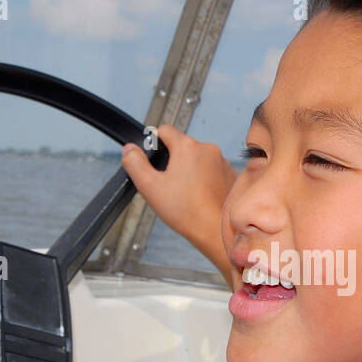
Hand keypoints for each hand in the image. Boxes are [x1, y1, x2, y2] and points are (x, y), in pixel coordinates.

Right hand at [121, 123, 236, 281]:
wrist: (217, 230)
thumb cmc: (187, 211)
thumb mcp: (150, 187)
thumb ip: (135, 163)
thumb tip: (129, 149)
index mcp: (187, 147)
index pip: (165, 130)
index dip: (154, 143)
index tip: (154, 159)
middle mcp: (208, 149)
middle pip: (182, 146)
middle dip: (173, 161)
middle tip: (169, 185)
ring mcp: (223, 162)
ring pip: (198, 160)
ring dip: (190, 171)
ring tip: (186, 195)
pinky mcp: (231, 175)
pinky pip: (213, 171)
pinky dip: (206, 180)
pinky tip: (200, 198)